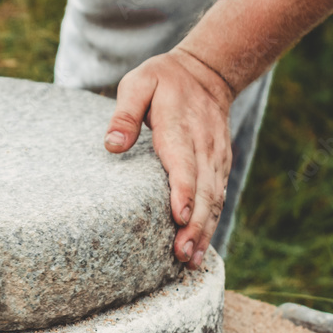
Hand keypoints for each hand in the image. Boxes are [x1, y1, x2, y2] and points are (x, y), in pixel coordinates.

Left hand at [103, 47, 234, 268]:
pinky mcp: (220, 166)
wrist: (208, 72)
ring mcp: (215, 157)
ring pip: (214, 199)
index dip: (183, 192)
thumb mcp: (138, 84)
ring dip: (205, 231)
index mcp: (180, 128)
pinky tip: (201, 248)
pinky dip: (213, 223)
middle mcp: (203, 146)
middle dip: (195, 225)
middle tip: (182, 255)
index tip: (179, 218)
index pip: (184, 165)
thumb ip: (125, 114)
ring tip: (192, 261)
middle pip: (203, 191)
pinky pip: (219, 197)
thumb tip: (112, 145)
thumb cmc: (163, 80)